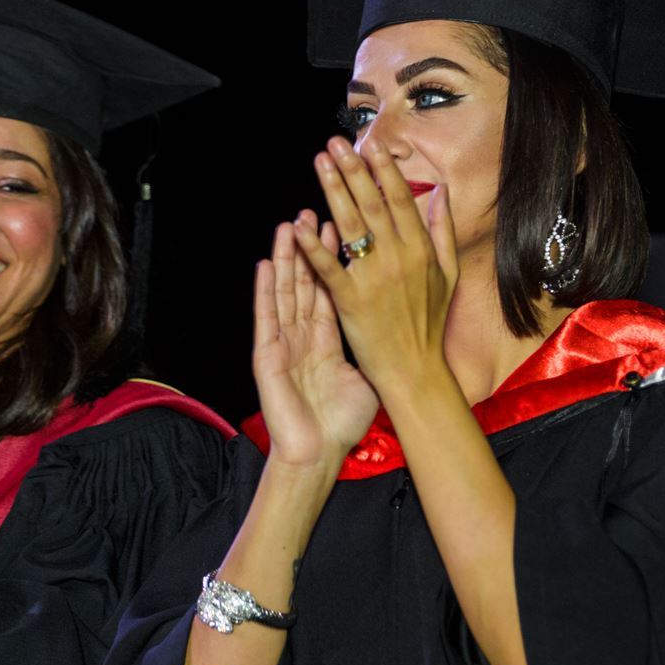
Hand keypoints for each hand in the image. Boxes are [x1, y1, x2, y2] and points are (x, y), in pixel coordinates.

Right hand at [253, 213, 378, 470]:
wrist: (317, 455)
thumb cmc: (341, 423)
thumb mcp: (365, 377)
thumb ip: (375, 347)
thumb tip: (397, 328)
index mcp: (325, 338)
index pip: (331, 287)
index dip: (336, 257)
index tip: (343, 222)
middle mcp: (302, 334)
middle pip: (307, 281)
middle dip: (311, 244)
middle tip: (316, 208)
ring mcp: (284, 343)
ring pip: (285, 291)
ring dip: (287, 257)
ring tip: (289, 223)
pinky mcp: (268, 356)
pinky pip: (268, 318)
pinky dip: (266, 291)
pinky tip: (267, 264)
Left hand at [293, 135, 458, 400]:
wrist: (415, 369)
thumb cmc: (430, 324)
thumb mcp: (449, 274)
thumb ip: (444, 230)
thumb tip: (441, 192)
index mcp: (420, 250)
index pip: (400, 200)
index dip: (384, 170)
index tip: (371, 145)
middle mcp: (399, 257)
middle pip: (373, 204)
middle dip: (354, 170)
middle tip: (336, 144)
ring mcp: (374, 278)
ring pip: (351, 226)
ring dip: (334, 191)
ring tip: (321, 164)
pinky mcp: (351, 299)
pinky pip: (330, 266)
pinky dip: (314, 245)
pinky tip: (301, 224)